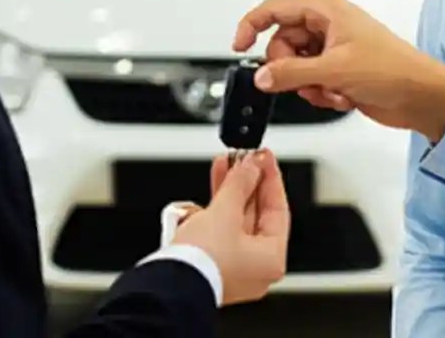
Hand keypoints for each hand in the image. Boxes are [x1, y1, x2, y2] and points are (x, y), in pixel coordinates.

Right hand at [172, 150, 289, 304]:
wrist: (166, 286)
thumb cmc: (201, 263)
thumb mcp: (225, 211)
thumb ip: (240, 183)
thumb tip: (250, 166)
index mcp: (271, 259)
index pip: (278, 209)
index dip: (270, 178)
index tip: (263, 158)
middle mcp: (256, 268)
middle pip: (256, 214)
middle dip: (245, 183)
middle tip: (243, 159)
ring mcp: (234, 268)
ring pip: (235, 220)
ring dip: (228, 192)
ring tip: (224, 166)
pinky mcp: (212, 266)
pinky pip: (220, 231)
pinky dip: (215, 210)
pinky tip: (210, 191)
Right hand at [232, 0, 444, 141]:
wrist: (420, 97)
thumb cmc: (394, 70)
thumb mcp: (334, 70)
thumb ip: (291, 72)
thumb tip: (263, 76)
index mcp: (326, 10)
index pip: (274, 10)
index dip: (251, 26)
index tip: (239, 47)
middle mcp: (327, 26)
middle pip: (281, 44)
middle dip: (290, 69)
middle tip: (307, 80)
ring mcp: (332, 49)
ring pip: (294, 67)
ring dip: (308, 86)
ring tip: (333, 90)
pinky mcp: (337, 71)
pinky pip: (309, 82)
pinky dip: (320, 94)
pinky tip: (342, 97)